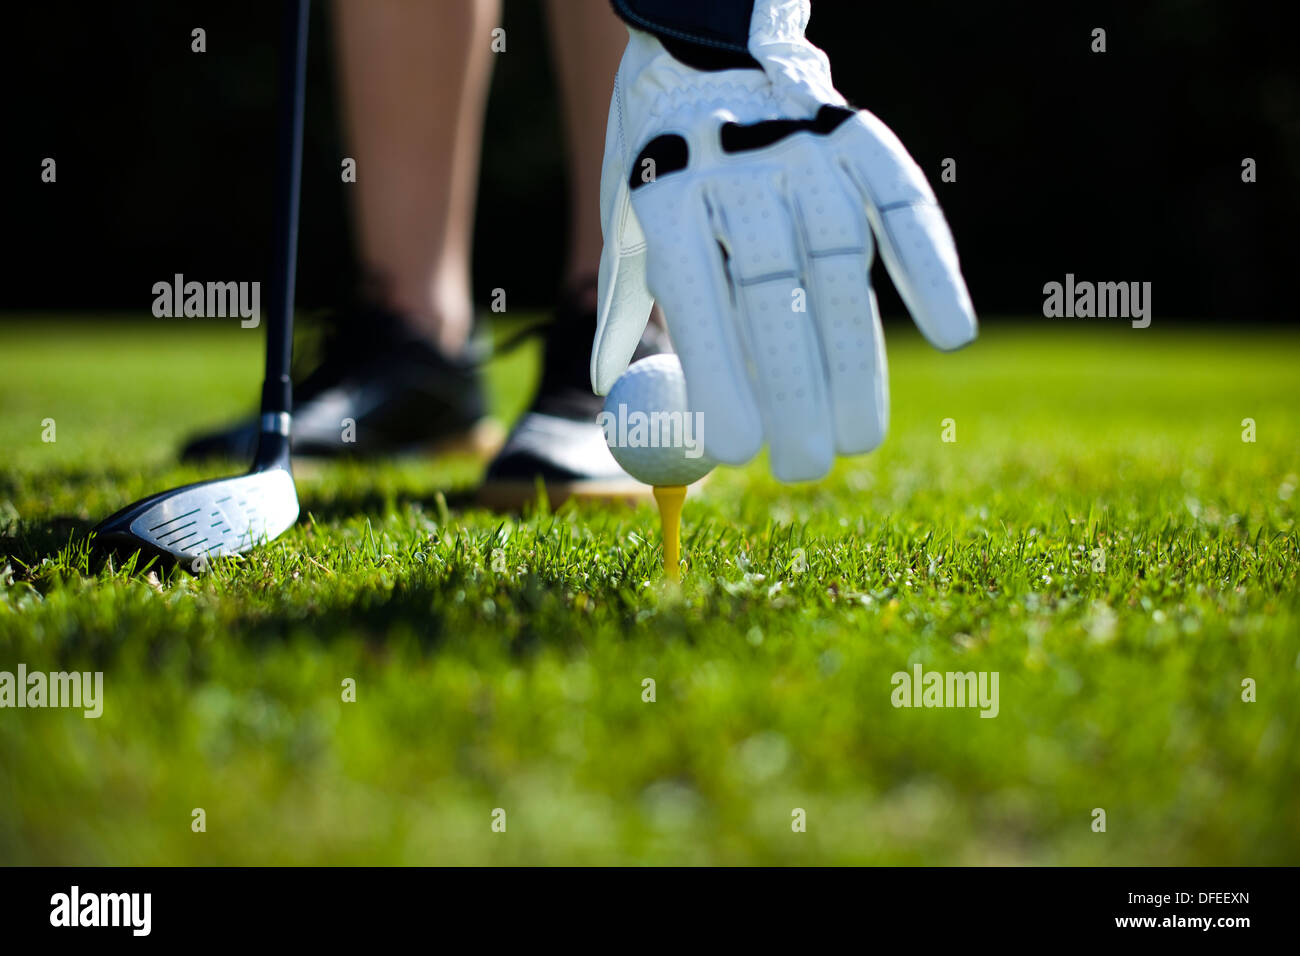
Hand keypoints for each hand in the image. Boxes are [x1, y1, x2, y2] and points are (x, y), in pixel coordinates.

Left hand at [592, 0, 976, 481]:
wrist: (709, 47)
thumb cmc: (666, 157)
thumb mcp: (628, 218)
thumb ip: (623, 299)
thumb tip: (604, 385)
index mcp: (668, 191)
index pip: (696, 295)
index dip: (719, 374)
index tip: (738, 451)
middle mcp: (738, 167)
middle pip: (772, 291)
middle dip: (792, 389)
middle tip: (803, 465)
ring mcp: (804, 148)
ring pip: (840, 264)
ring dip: (854, 359)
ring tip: (857, 439)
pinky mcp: (858, 136)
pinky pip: (903, 207)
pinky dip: (931, 269)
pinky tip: (950, 334)